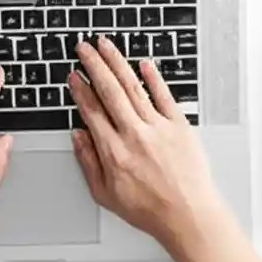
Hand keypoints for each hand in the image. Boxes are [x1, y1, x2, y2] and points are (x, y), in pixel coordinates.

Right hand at [67, 37, 224, 248]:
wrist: (188, 215)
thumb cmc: (150, 209)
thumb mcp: (105, 194)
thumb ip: (88, 162)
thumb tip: (78, 136)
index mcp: (113, 151)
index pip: (91, 110)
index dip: (80, 89)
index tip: (73, 75)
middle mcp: (134, 134)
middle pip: (109, 89)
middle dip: (93, 64)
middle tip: (84, 48)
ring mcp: (158, 127)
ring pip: (133, 86)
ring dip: (117, 62)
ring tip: (106, 46)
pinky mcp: (179, 126)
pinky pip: (164, 95)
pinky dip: (153, 77)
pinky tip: (144, 63)